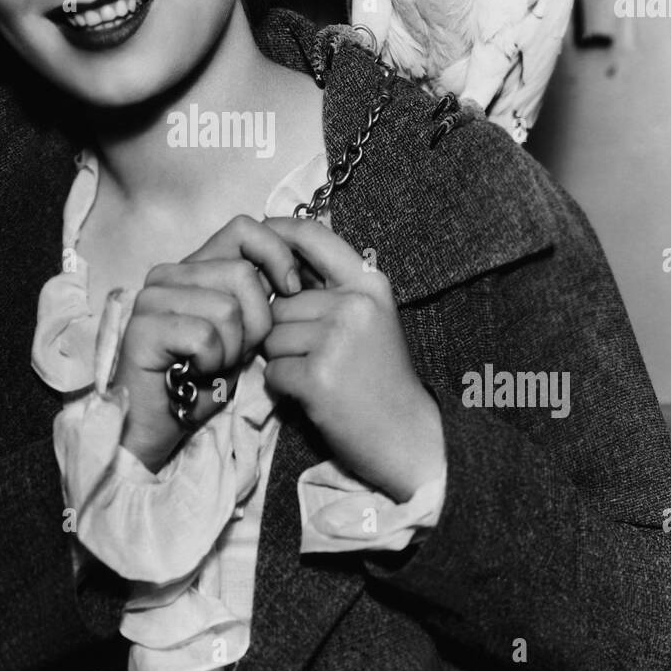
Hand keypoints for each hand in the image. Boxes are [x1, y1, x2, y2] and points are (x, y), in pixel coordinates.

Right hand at [112, 216, 301, 471]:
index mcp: (194, 266)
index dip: (276, 255)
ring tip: (212, 365)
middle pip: (243, 274)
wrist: (161, 424)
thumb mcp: (243, 331)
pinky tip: (194, 373)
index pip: (244, 229)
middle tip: (236, 352)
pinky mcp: (142, 328)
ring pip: (227, 308)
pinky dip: (212, 364)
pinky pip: (204, 337)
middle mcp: (169, 273)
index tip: (291, 289)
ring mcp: (151, 298)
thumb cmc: (205, 378)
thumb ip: (258, 295)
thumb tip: (294, 272)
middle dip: (256, 322)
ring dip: (233, 349)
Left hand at [260, 217, 444, 500]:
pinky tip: (314, 397)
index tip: (259, 236)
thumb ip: (329, 289)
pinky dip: (284, 389)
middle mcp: (355, 304)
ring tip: (320, 376)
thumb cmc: (382, 378)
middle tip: (319, 358)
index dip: (277, 232)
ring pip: (271, 338)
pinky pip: (273, 372)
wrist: (411, 438)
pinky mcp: (319, 376)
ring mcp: (337, 339)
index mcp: (369, 283)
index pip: (313, 234)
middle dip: (283, 331)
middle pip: (280, 303)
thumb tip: (273, 259)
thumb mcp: (368, 318)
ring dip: (283, 361)